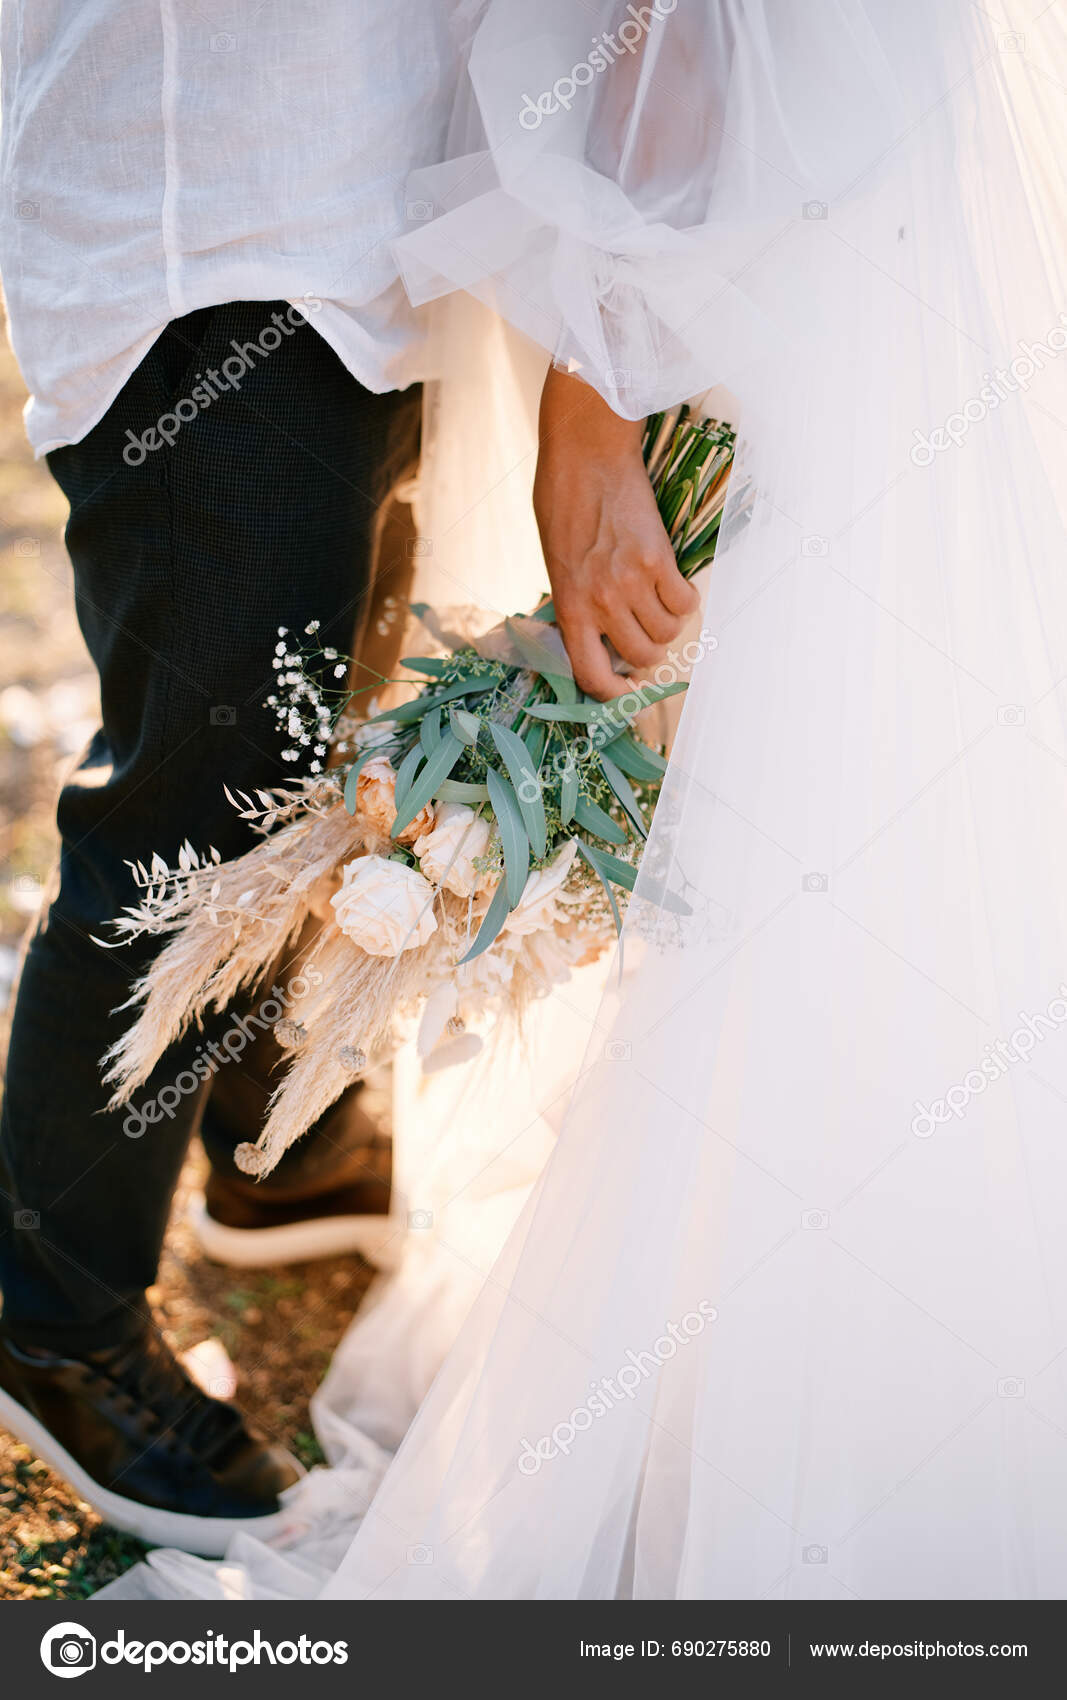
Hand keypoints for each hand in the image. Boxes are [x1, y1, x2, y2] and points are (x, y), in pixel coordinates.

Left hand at [533, 366, 698, 699]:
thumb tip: (603, 638)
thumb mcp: (557, 564)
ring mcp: (630, 582)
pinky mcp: (658, 559)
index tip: (627, 689)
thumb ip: (578, 603)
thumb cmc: (564, 504)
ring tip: (658, 600)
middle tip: (647, 632)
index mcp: (569, 606)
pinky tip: (674, 582)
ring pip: (669, 633)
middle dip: (649, 653)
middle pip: (643, 658)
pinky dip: (685, 598)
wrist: (585, 457)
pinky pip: (686, 602)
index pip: (592, 675)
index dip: (614, 693)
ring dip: (669, 624)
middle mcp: (601, 602)